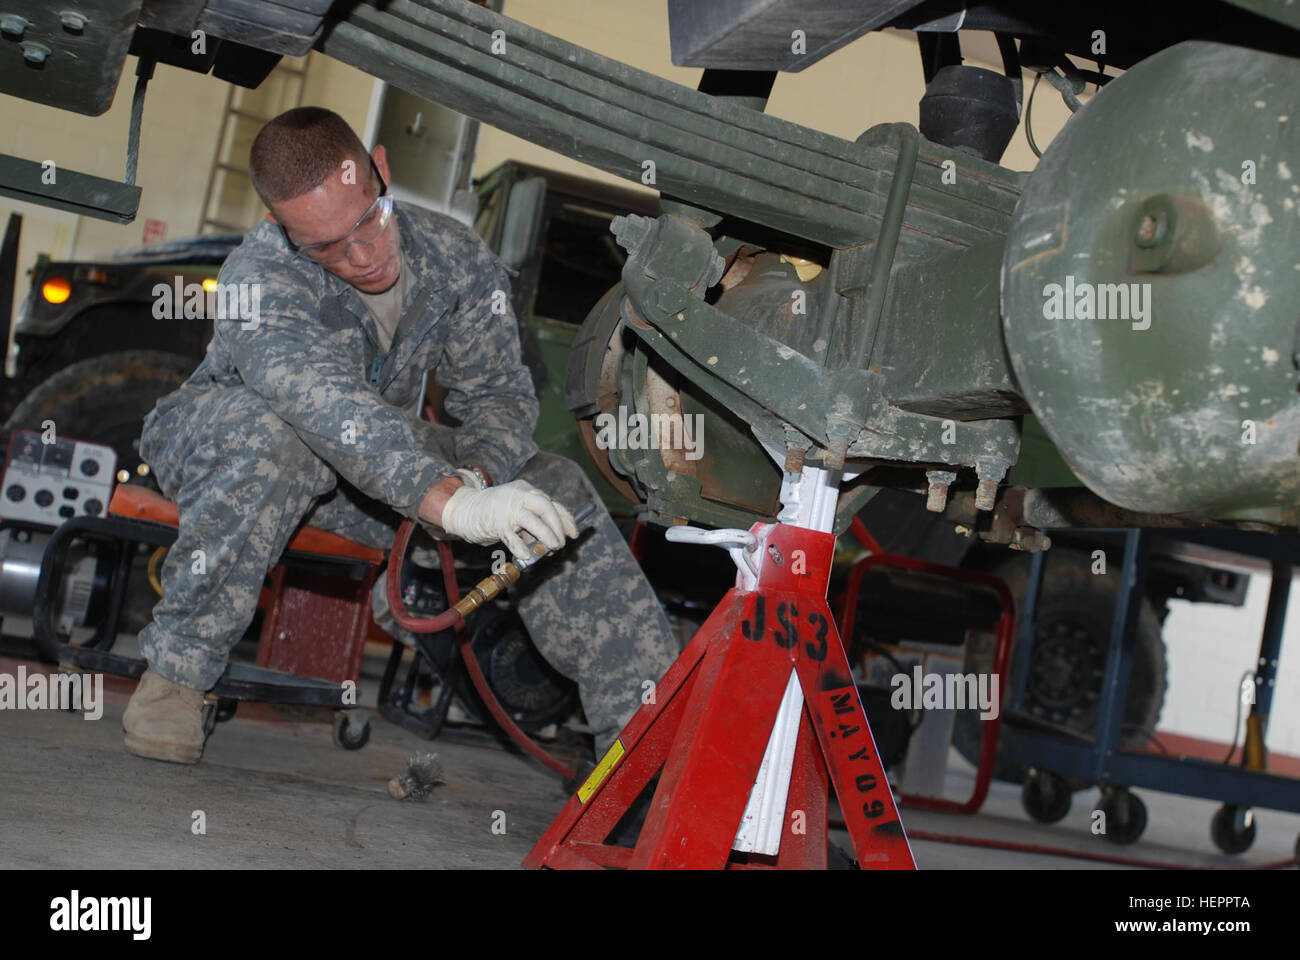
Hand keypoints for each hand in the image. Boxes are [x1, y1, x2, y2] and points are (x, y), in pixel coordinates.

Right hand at [438, 478, 578, 558]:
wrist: (464, 510)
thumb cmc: (493, 514)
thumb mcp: (515, 514)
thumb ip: (531, 526)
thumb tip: (549, 546)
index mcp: (526, 490)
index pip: (552, 503)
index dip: (566, 519)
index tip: (574, 534)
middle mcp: (519, 495)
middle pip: (546, 507)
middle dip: (558, 527)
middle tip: (561, 543)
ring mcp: (507, 507)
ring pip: (532, 520)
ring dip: (546, 535)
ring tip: (553, 548)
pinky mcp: (496, 521)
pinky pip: (512, 537)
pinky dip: (521, 547)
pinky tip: (526, 555)